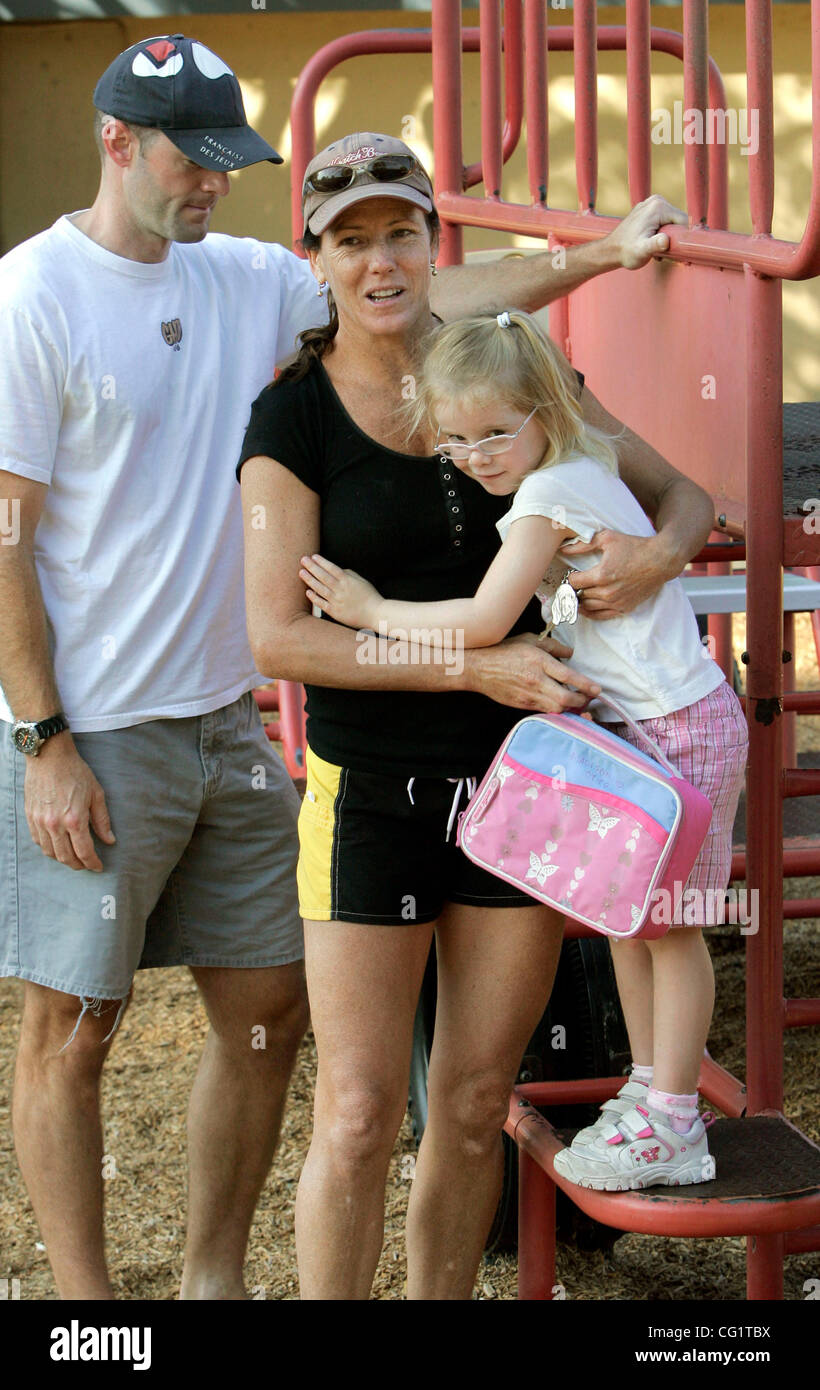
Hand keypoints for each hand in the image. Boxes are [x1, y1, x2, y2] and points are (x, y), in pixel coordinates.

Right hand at [24, 736, 115, 871]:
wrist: (49, 756)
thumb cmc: (75, 772)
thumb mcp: (96, 794)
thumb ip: (102, 820)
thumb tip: (109, 840)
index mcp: (75, 819)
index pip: (84, 852)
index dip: (93, 863)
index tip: (98, 867)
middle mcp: (55, 824)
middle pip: (66, 857)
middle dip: (79, 865)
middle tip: (87, 865)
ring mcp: (40, 822)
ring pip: (51, 852)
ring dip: (63, 859)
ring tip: (73, 857)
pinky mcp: (30, 817)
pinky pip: (39, 841)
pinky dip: (49, 848)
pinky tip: (58, 846)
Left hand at [300, 553, 381, 628]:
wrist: (376, 614)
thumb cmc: (370, 597)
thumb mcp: (361, 581)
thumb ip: (349, 575)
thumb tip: (338, 570)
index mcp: (348, 581)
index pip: (332, 568)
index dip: (322, 562)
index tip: (313, 556)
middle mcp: (341, 590)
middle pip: (323, 576)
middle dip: (312, 567)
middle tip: (303, 560)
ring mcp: (337, 601)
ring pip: (320, 589)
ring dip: (310, 580)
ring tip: (301, 572)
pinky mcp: (335, 612)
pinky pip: (322, 604)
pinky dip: (314, 598)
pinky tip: (307, 592)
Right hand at [463, 632, 600, 712]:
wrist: (478, 668)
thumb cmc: (504, 651)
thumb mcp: (530, 640)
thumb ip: (553, 647)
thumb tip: (571, 654)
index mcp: (538, 662)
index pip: (568, 676)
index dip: (586, 685)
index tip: (597, 690)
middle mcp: (535, 680)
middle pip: (565, 699)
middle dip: (581, 701)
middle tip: (588, 698)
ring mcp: (527, 695)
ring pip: (556, 709)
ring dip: (570, 708)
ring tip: (577, 702)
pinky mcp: (521, 704)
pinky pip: (544, 711)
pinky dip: (556, 709)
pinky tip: (560, 704)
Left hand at [565, 529, 676, 619]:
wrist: (661, 560)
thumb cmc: (635, 547)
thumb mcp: (608, 538)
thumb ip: (583, 544)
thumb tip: (563, 548)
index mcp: (602, 575)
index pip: (573, 582)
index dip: (569, 578)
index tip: (571, 574)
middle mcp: (608, 592)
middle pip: (579, 595)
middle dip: (574, 589)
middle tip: (572, 584)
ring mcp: (616, 602)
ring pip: (587, 607)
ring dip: (581, 601)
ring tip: (578, 594)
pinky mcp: (624, 608)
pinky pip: (600, 616)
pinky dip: (590, 612)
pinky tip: (585, 606)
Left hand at [604, 194, 686, 270]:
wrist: (610, 250)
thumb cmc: (626, 252)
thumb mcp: (642, 251)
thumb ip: (655, 245)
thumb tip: (665, 240)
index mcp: (658, 207)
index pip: (683, 221)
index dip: (680, 238)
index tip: (669, 250)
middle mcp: (656, 200)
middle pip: (678, 221)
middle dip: (673, 237)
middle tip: (659, 251)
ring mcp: (652, 203)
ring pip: (672, 222)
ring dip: (667, 236)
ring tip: (653, 247)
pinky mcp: (649, 209)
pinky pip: (664, 221)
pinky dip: (661, 233)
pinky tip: (650, 242)